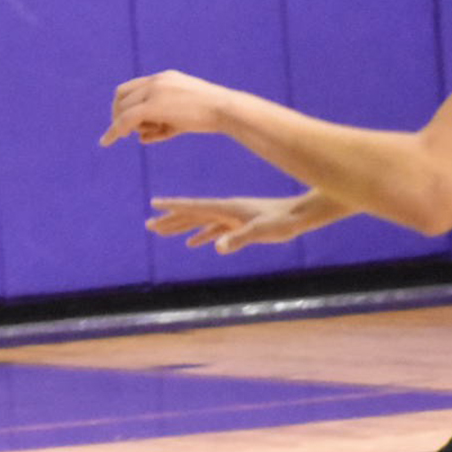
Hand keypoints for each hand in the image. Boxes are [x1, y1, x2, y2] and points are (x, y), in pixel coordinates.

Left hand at [100, 69, 232, 146]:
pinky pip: (126, 119)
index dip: (123, 105)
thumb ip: (162, 125)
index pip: (132, 88)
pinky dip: (115, 131)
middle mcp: (157, 81)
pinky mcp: (155, 105)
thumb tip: (141, 138)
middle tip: (120, 133)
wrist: (227, 110)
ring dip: (127, 126)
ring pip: (124, 110)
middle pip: (122, 96)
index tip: (123, 123)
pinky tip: (107, 141)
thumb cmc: (211, 115)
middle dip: (118, 115)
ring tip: (152, 133)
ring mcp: (155, 91)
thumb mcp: (183, 118)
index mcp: (165, 78)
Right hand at [145, 193, 324, 253]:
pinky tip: (193, 243)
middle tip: (148, 225)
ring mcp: (232, 217)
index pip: (194, 207)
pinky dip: (201, 235)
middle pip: (192, 215)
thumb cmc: (284, 222)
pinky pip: (214, 229)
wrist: (302, 214)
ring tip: (162, 231)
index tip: (154, 204)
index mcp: (227, 209)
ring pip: (200, 221)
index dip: (174, 207)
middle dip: (170, 220)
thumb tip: (217, 247)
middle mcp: (226, 210)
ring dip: (181, 226)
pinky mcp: (239, 224)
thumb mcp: (262, 231)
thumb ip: (239, 238)